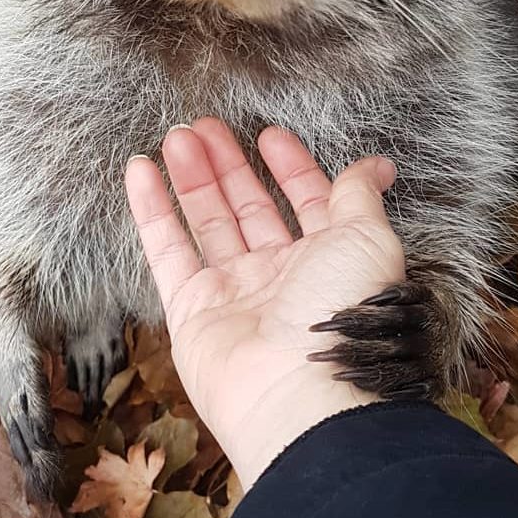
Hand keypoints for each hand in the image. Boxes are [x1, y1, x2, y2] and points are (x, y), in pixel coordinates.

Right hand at [124, 118, 405, 488]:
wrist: (302, 392)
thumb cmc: (345, 312)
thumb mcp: (366, 239)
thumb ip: (358, 196)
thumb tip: (378, 165)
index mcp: (327, 261)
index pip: (306, 202)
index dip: (290, 166)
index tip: (269, 133)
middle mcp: (280, 277)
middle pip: (249, 208)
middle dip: (229, 165)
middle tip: (204, 124)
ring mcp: (233, 293)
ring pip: (208, 222)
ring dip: (192, 177)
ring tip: (176, 135)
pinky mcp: (190, 309)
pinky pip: (166, 249)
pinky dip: (151, 209)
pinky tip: (140, 168)